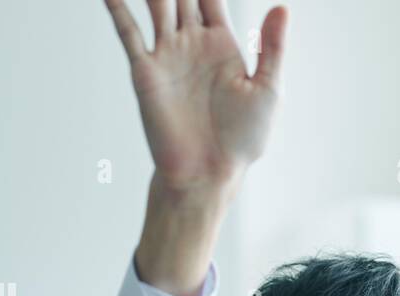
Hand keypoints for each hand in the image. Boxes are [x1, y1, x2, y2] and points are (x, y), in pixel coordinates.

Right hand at [104, 0, 287, 197]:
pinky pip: (128, 30)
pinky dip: (116, 5)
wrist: (209, 174)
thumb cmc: (242, 140)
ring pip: (155, 2)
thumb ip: (272, 48)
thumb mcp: (268, 91)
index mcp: (222, 44)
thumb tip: (282, 7)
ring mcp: (166, 54)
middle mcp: (191, 43)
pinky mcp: (145, 70)